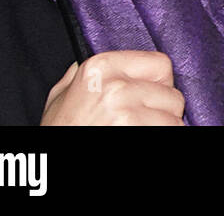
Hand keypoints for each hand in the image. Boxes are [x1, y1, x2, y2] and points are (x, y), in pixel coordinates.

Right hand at [40, 51, 184, 125]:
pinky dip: (163, 136)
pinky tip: (141, 136)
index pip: (162, 65)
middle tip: (142, 119)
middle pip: (172, 95)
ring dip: (163, 126)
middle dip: (163, 110)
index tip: (149, 97)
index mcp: (100, 66)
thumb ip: (82, 73)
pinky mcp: (133, 132)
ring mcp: (126, 113)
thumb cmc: (59, 129)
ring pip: (174, 119)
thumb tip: (97, 61)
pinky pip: (171, 132)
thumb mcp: (62, 95)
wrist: (49, 161)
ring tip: (140, 129)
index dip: (160, 84)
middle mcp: (115, 86)